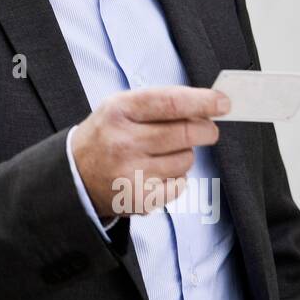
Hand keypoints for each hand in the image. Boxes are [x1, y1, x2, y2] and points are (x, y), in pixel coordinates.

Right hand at [69, 86, 228, 220]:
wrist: (76, 174)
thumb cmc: (106, 135)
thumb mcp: (120, 107)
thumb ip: (159, 103)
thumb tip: (206, 105)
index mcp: (119, 111)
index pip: (169, 103)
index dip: (202, 101)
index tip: (223, 102)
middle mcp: (124, 141)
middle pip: (186, 133)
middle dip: (206, 129)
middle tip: (207, 129)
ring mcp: (132, 172)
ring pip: (186, 160)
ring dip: (185, 155)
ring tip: (162, 154)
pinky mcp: (141, 198)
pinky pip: (180, 184)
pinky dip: (176, 178)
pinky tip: (156, 173)